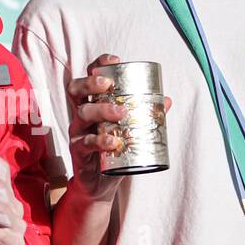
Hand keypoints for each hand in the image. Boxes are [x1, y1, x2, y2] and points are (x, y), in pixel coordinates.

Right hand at [65, 53, 171, 201]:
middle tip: (109, 85)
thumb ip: (146, 115)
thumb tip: (167, 100)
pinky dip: (100, 141)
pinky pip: (85, 142)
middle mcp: (82, 114)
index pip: (90, 76)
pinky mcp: (78, 151)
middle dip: (91, 83)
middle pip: (77, 89)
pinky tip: (113, 142)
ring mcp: (78, 132)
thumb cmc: (115, 152)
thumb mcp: (130, 131)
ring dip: (101, 110)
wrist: (101, 184)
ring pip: (82, 113)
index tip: (115, 60)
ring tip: (121, 113)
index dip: (99, 64)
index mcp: (93, 103)